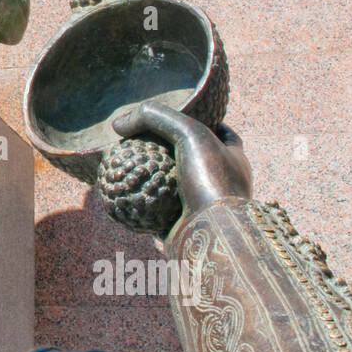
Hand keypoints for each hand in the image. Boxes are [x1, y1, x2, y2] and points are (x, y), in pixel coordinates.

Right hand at [112, 101, 251, 216]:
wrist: (213, 234)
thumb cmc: (212, 180)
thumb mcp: (188, 131)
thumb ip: (155, 116)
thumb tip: (118, 124)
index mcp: (233, 160)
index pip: (223, 133)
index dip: (205, 121)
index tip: (180, 117)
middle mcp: (222, 183)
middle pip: (195, 159)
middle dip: (172, 150)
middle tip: (144, 141)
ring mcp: (204, 206)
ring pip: (175, 186)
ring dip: (154, 179)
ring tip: (129, 168)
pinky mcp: (184, 225)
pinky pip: (159, 211)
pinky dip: (144, 203)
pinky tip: (124, 194)